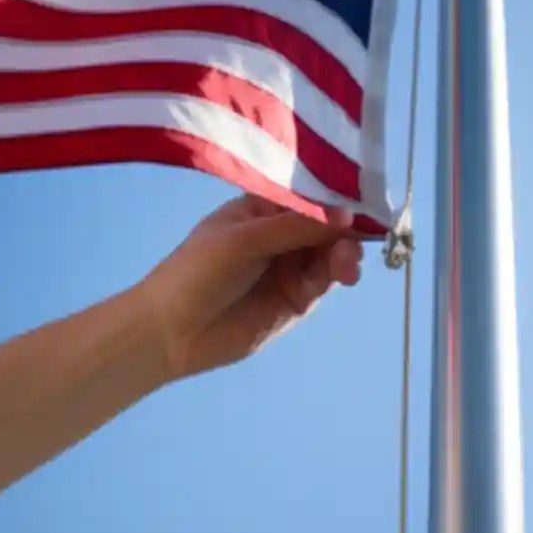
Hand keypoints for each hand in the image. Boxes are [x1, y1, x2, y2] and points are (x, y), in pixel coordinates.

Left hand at [137, 195, 362, 379]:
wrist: (172, 332)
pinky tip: (331, 281)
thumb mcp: (245, 239)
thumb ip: (296, 227)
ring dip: (342, 259)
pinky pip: (321, 283)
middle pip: (325, 229)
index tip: (360, 209)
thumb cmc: (198, 272)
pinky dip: (330, 280)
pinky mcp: (294, 301)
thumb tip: (346, 215)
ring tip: (344, 269)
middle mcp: (279, 236)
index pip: (307, 199)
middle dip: (343, 236)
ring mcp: (287, 269)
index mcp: (261, 209)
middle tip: (349, 251)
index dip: (334, 203)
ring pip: (328, 256)